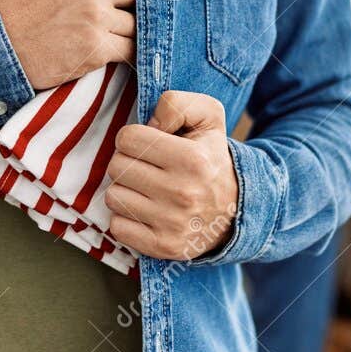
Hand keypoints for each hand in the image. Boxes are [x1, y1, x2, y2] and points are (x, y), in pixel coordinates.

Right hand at [0, 0, 134, 88]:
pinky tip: (122, 52)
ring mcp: (97, 19)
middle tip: (125, 13)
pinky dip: (129, 52)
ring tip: (117, 35)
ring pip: (136, 23)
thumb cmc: (13, 5)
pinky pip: (130, 50)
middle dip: (133, 3)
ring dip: (129, 31)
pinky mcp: (97, 49)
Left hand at [105, 91, 238, 259]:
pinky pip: (117, 227)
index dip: (134, 138)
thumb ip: (176, 104)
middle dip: (128, 163)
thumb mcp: (208, 117)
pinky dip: (126, 219)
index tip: (150, 146)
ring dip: (125, 191)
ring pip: (113, 196)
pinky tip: (146, 212)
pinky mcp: (163, 247)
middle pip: (116, 167)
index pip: (127, 138)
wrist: (237, 210)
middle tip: (148, 168)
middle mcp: (182, 193)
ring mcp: (172, 224)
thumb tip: (148, 123)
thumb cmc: (211, 158)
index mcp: (192, 159)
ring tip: (148, 190)